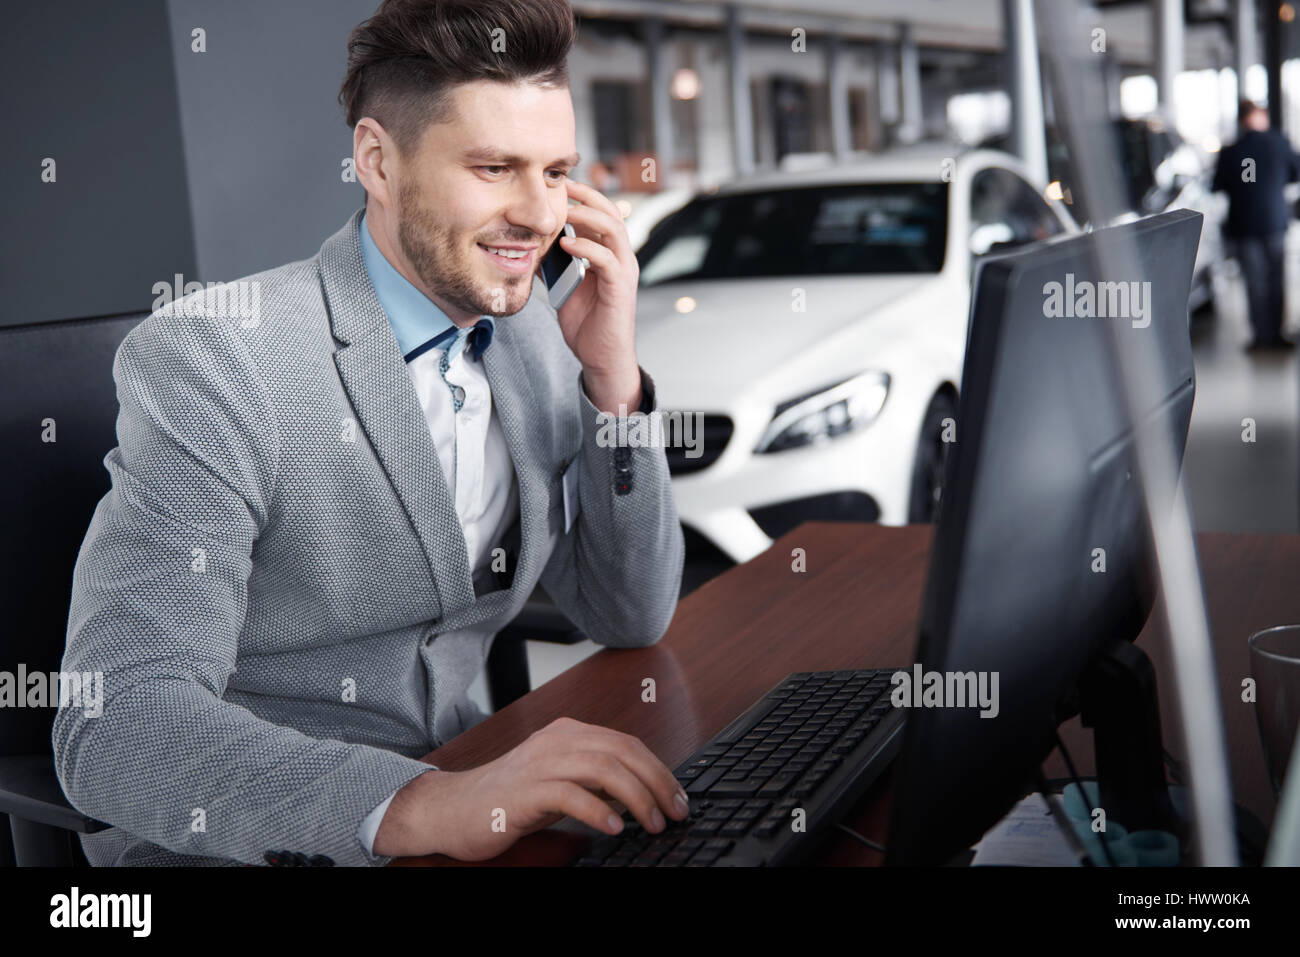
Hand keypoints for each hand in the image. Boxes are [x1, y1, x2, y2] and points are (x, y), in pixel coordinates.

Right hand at [373, 716, 688, 859]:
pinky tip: (615, 827)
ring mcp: (540, 762)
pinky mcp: (524, 790)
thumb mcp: (560, 782)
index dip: (659, 770)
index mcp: (569, 733)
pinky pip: (570, 794)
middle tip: (676, 812)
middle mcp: (557, 740)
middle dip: (657, 783)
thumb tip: (642, 794)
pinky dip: (598, 810)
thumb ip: (595, 781)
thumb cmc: (509, 799)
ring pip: (603, 768)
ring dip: (637, 798)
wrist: (452, 809)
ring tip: (653, 823)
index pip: (627, 743)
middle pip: (622, 752)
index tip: (678, 797)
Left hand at [554, 180, 641, 413]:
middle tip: (563, 184)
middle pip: (612, 213)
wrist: (600, 357)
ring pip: (614, 230)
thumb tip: (529, 247)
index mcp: (609, 255)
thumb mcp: (563, 288)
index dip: (584, 198)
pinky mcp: (620, 288)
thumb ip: (553, 266)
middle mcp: (621, 258)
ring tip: (564, 210)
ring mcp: (623, 272)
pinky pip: (606, 259)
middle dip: (588, 196)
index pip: (602, 215)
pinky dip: (586, 247)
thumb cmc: (586, 324)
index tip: (560, 185)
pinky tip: (565, 244)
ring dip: (588, 216)